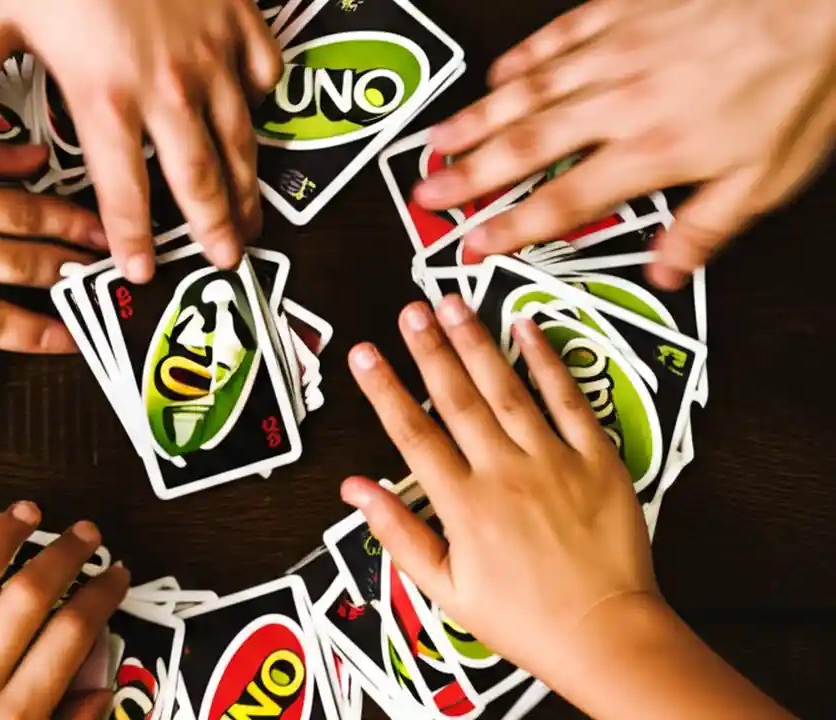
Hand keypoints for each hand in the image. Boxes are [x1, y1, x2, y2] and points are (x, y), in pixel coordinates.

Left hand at [0, 0, 283, 281]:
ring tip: (252, 215)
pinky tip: (252, 111)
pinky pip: (264, 72)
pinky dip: (261, 98)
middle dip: (216, 230)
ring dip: (248, 185)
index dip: (134, 242)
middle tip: (229, 262)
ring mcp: (211, 54)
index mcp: (104, 99)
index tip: (142, 272)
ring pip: (241, 139)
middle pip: (201, 181)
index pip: (124, 196)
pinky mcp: (238, 17)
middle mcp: (167, 90)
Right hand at [340, 296, 656, 679]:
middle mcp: (504, 473)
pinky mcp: (596, 459)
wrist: (606, 635)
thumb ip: (399, 533)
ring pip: (506, 388)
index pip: (412, 434)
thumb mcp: (446, 589)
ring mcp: (552, 461)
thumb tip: (356, 490)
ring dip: (476, 342)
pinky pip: (568, 399)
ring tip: (453, 304)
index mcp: (464, 506)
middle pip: (456, 398)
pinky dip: (547, 361)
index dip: (384, 389)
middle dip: (428, 349)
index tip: (365, 354)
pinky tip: (527, 328)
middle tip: (410, 309)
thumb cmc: (526, 620)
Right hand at [414, 0, 835, 289]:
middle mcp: (622, 101)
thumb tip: (666, 270)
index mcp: (654, 149)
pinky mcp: (623, 9)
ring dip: (475, 121)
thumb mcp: (769, 176)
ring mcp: (616, 50)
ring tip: (434, 143)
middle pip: (525, 145)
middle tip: (426, 196)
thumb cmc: (803, 79)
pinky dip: (522, 59)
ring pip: (528, 91)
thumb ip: (707, 227)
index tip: (474, 245)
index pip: (563, 201)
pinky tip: (497, 75)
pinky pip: (557, 36)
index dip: (511, 228)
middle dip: (468, 176)